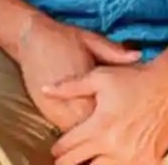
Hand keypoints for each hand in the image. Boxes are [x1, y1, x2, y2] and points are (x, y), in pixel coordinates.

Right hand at [13, 16, 140, 130]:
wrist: (30, 38)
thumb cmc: (64, 38)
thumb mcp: (91, 40)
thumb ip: (114, 53)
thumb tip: (138, 56)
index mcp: (85, 84)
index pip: (105, 110)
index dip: (116, 113)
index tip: (127, 109)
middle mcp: (69, 102)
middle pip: (91, 125)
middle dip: (102, 123)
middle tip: (116, 118)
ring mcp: (55, 109)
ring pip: (76, 130)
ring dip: (87, 127)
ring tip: (99, 119)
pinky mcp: (45, 111)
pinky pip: (63, 126)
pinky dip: (74, 125)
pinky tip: (83, 117)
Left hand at [45, 60, 167, 164]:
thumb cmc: (133, 79)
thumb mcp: (100, 77)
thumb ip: (70, 86)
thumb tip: (44, 89)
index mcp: (99, 128)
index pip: (66, 150)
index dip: (57, 149)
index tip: (57, 148)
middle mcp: (114, 147)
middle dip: (68, 162)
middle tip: (67, 158)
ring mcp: (132, 158)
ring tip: (87, 159)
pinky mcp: (148, 162)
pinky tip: (109, 159)